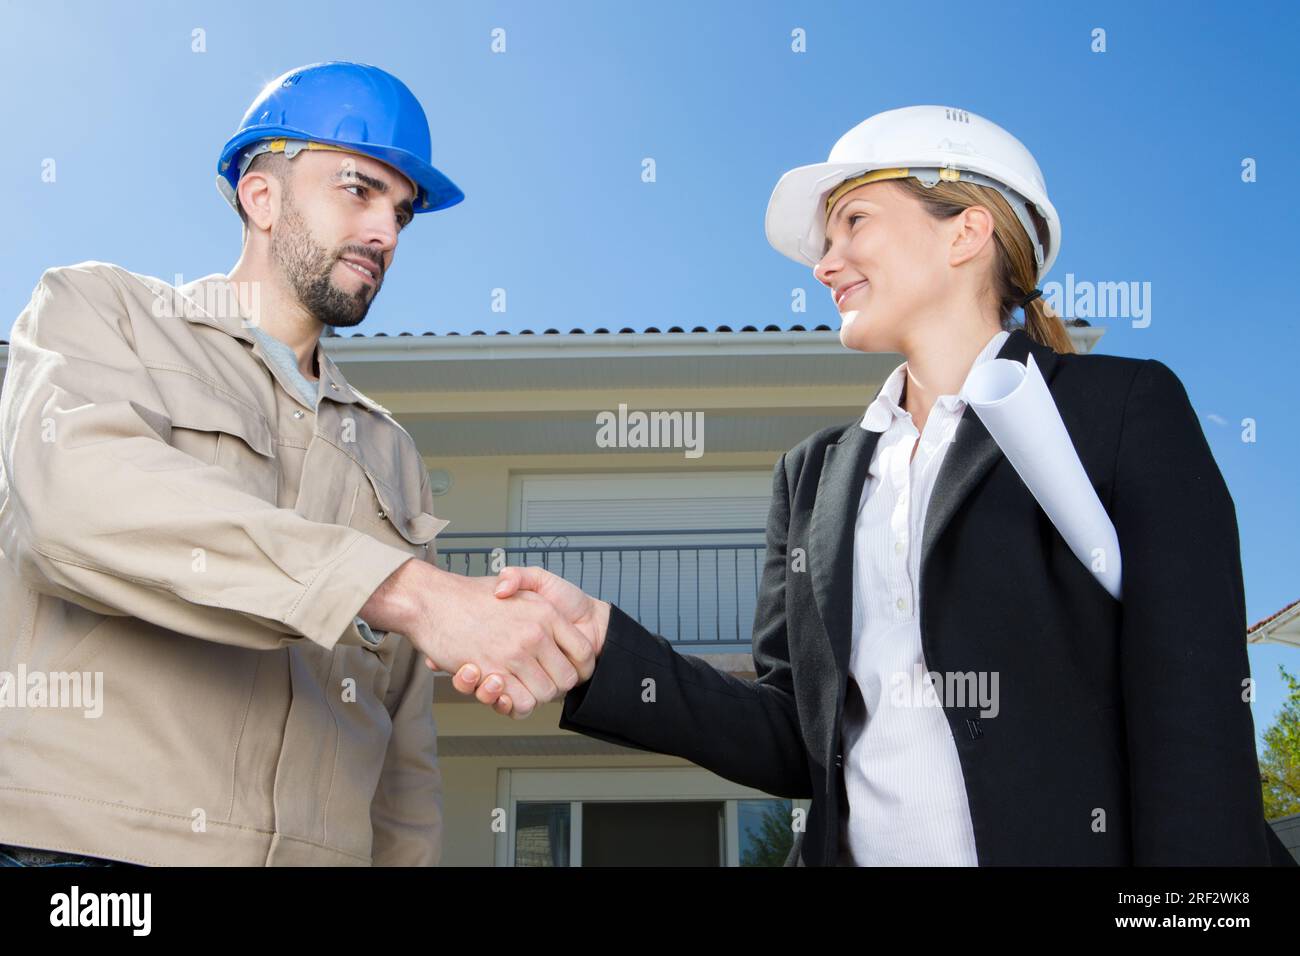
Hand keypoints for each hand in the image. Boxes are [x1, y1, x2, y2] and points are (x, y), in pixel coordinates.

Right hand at [361, 560, 596, 717]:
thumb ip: (537, 594)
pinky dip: (514, 704)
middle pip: (567, 679)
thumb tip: (551, 618)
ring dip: (534, 697)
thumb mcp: (512, 583)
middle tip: (538, 680)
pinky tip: (503, 691)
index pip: (583, 652)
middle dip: (555, 686)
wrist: (431, 599)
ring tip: (518, 686)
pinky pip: (520, 703)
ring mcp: (514, 654)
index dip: (579, 667)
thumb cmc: (470, 593)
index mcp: (546, 613)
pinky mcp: (492, 673)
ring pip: (545, 694)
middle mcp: (535, 634)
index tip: (566, 670)